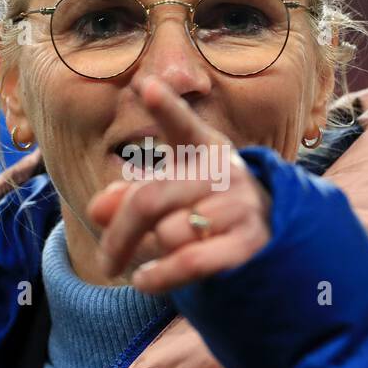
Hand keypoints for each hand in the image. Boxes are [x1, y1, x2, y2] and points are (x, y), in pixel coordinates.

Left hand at [87, 76, 272, 294]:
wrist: (271, 245)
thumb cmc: (208, 215)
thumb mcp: (171, 198)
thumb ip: (129, 199)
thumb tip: (97, 208)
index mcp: (206, 149)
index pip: (183, 125)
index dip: (166, 107)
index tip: (147, 86)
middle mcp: (226, 171)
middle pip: (150, 199)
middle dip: (118, 235)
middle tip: (105, 262)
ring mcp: (241, 206)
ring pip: (168, 233)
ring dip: (149, 256)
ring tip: (146, 265)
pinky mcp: (249, 243)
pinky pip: (189, 261)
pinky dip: (158, 276)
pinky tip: (144, 281)